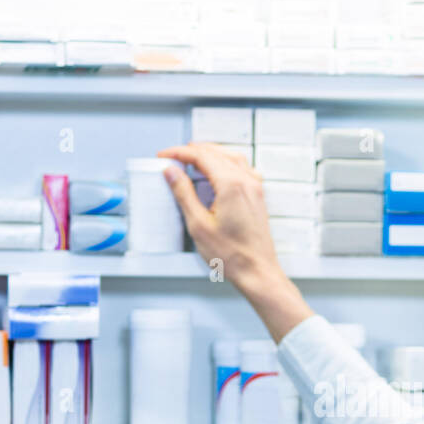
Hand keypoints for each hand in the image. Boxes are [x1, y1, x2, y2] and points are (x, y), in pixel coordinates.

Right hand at [158, 142, 313, 341]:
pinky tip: (220, 169)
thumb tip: (172, 173)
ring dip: (210, 153)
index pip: (201, 156)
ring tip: (192, 158)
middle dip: (192, 151)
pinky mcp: (258, 196)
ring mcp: (255, 188)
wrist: (257, 272)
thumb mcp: (198, 225)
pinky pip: (243, 167)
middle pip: (216, 152)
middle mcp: (246, 182)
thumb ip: (183, 194)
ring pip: (231, 156)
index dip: (179, 153)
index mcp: (231, 185)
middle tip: (173, 157)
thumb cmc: (233, 255)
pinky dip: (227, 161)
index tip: (165, 155)